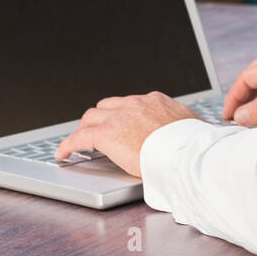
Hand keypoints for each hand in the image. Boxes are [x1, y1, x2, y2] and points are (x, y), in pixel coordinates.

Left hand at [55, 91, 198, 176]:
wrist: (185, 152)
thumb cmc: (193, 145)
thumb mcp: (193, 127)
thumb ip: (185, 125)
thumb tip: (193, 131)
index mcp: (156, 101)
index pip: (131, 103)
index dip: (122, 114)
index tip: (121, 122)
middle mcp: (135, 103)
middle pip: (107, 106)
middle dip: (100, 118)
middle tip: (96, 131)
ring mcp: (119, 117)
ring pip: (91, 117)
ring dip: (84, 128)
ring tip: (79, 141)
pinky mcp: (106, 134)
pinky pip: (79, 137)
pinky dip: (68, 145)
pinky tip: (63, 154)